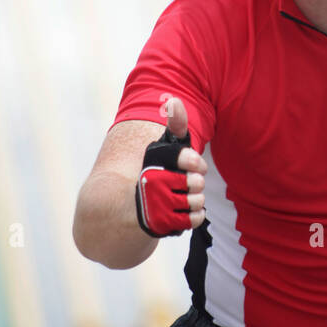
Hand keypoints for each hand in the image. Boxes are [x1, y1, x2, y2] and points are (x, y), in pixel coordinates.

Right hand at [135, 97, 206, 236]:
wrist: (130, 210)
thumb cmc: (155, 173)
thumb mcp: (164, 147)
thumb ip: (175, 125)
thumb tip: (174, 101)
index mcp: (154, 163)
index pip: (189, 159)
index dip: (195, 162)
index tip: (194, 164)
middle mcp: (153, 184)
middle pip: (197, 183)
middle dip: (194, 183)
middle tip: (185, 183)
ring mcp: (158, 206)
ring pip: (197, 201)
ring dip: (194, 200)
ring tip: (182, 197)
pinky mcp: (164, 224)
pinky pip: (194, 219)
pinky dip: (194, 215)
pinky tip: (183, 210)